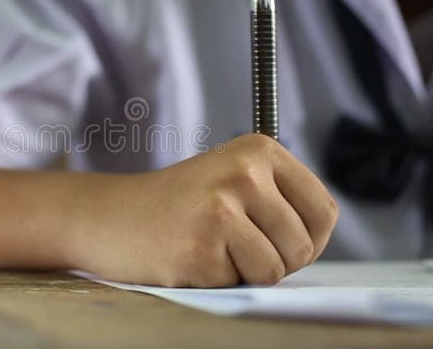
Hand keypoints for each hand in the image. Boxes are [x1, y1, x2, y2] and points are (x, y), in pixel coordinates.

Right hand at [67, 134, 337, 287]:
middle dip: (275, 260)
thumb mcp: (231, 179)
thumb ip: (278, 200)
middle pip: (303, 245)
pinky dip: (216, 280)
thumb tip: (318, 240)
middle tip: (232, 245)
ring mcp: (222, 210)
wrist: (108, 215)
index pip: (323, 212)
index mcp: (259, 150)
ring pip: (275, 269)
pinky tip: (188, 256)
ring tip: (210, 248)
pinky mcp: (201, 248)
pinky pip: (238, 283)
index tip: (278, 241)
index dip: (308, 239)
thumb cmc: (176, 205)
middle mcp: (244, 173)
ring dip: (245, 271)